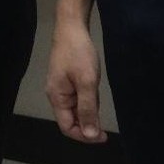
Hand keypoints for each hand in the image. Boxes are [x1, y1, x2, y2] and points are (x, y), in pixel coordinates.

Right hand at [46, 16, 107, 142]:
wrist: (71, 27)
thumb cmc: (78, 53)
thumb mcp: (86, 82)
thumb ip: (88, 109)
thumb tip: (90, 135)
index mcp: (57, 97)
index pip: (67, 127)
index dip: (84, 136)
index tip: (103, 136)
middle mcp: (56, 95)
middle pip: (70, 120)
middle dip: (87, 125)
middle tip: (106, 124)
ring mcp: (61, 87)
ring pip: (75, 109)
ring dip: (88, 113)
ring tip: (100, 104)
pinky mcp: (67, 80)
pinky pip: (77, 99)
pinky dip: (87, 102)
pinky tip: (96, 94)